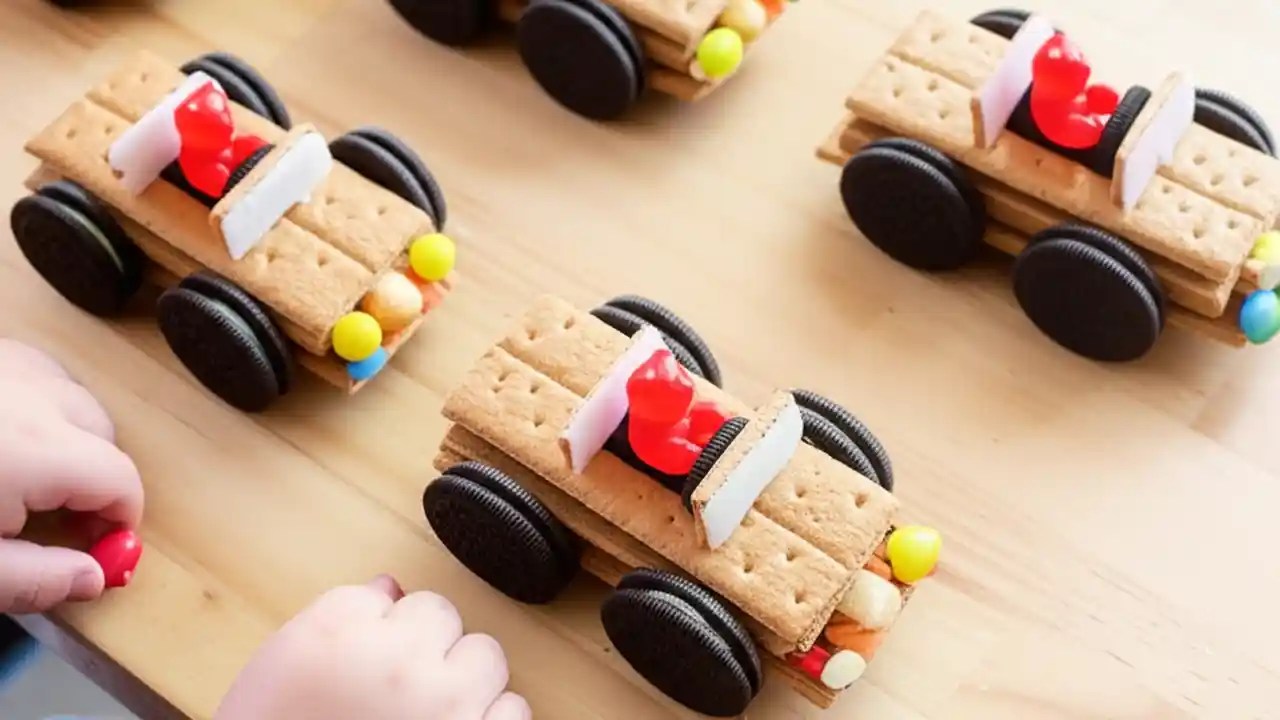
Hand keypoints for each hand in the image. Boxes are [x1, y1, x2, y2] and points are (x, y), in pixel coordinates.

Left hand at [0, 339, 142, 613]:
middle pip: (103, 437)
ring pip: (73, 399)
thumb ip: (35, 580)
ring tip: (23, 477)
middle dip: (91, 479)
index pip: (121, 482)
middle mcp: (30, 396)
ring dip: (67, 437)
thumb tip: (96, 577)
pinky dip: (37, 402)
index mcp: (36, 452)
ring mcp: (8, 367)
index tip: (96, 547)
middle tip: (53, 521)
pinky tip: (8, 431)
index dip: (119, 521)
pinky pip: (37, 372)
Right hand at [214, 576, 531, 719]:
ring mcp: (448, 713)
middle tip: (400, 685)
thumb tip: (390, 589)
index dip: (400, 628)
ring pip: (488, 660)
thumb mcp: (289, 657)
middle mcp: (407, 670)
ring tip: (428, 708)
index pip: (417, 601)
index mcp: (357, 639)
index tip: (382, 654)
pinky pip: (513, 710)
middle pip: (453, 623)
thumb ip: (344, 610)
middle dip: (434, 645)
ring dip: (467, 677)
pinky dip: (492, 716)